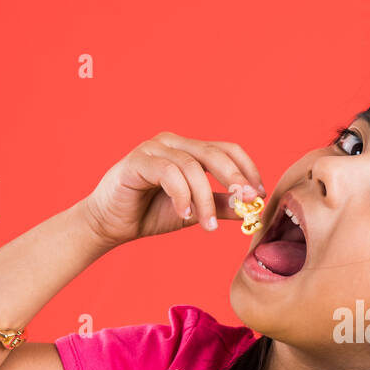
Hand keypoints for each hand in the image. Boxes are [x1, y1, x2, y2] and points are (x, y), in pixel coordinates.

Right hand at [81, 131, 264, 247]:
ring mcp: (154, 148)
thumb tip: (252, 208)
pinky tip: (184, 214)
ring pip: (192, 167)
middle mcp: (174, 143)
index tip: (259, 195)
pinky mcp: (137, 161)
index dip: (247, 169)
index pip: (228, 150)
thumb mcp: (195, 211)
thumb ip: (221, 205)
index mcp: (190, 150)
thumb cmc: (151, 214)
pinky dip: (181, 195)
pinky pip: (168, 173)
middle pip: (214, 153)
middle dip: (234, 179)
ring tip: (209, 226)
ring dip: (205, 199)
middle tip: (246, 203)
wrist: (110, 224)